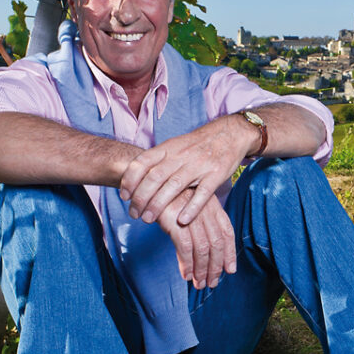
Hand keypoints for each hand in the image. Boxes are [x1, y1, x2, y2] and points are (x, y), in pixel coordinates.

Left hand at [119, 116, 255, 225]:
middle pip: (155, 177)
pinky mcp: (216, 174)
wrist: (229, 134)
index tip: (124, 196)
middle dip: (141, 197)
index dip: (130, 179)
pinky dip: (192, 207)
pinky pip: (203, 193)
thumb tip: (133, 178)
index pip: (143, 162)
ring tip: (148, 219)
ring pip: (174, 186)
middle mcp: (181, 156)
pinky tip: (181, 220)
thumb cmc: (197, 145)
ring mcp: (199, 165)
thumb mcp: (174, 146)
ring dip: (159, 204)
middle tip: (134, 214)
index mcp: (169, 148)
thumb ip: (156, 160)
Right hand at [156, 188, 237, 288]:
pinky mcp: (176, 220)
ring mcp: (192, 215)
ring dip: (202, 269)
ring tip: (199, 283)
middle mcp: (205, 210)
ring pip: (204, 248)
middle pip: (217, 243)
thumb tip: (200, 257)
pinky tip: (186, 274)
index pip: (227, 232)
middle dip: (216, 267)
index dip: (230, 253)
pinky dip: (187, 264)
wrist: (147, 180)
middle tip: (212, 283)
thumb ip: (197, 228)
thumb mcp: (188, 208)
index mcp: (212, 205)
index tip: (230, 270)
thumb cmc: (167, 197)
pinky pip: (186, 247)